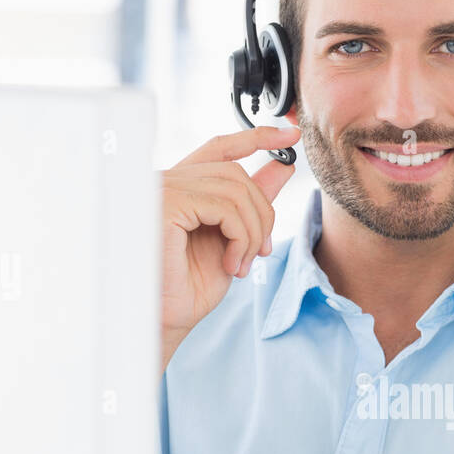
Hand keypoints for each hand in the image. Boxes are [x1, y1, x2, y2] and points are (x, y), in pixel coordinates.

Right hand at [160, 123, 299, 367]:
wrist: (166, 318)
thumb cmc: (190, 285)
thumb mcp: (232, 238)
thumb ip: (252, 203)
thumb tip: (283, 168)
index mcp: (181, 185)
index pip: (220, 148)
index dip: (256, 136)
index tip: (290, 135)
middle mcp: (167, 180)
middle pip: (236, 174)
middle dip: (262, 212)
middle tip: (263, 251)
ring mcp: (164, 189)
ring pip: (235, 190)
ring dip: (253, 231)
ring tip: (245, 263)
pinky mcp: (167, 204)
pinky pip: (225, 207)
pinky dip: (241, 237)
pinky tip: (232, 263)